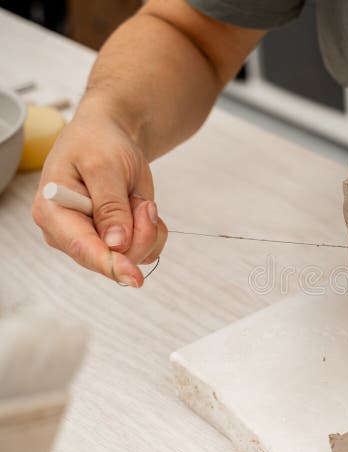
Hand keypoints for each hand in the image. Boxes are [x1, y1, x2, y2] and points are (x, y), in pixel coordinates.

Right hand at [31, 112, 166, 286]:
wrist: (108, 138)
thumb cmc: (97, 144)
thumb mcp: (105, 167)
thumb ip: (110, 206)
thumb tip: (115, 244)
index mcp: (53, 213)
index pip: (82, 248)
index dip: (110, 264)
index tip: (133, 277)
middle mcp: (69, 233)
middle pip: (112, 256)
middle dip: (139, 231)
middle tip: (143, 203)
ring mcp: (92, 240)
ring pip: (133, 255)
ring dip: (147, 227)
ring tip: (136, 198)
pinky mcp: (113, 242)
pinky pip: (145, 250)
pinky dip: (153, 230)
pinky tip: (141, 207)